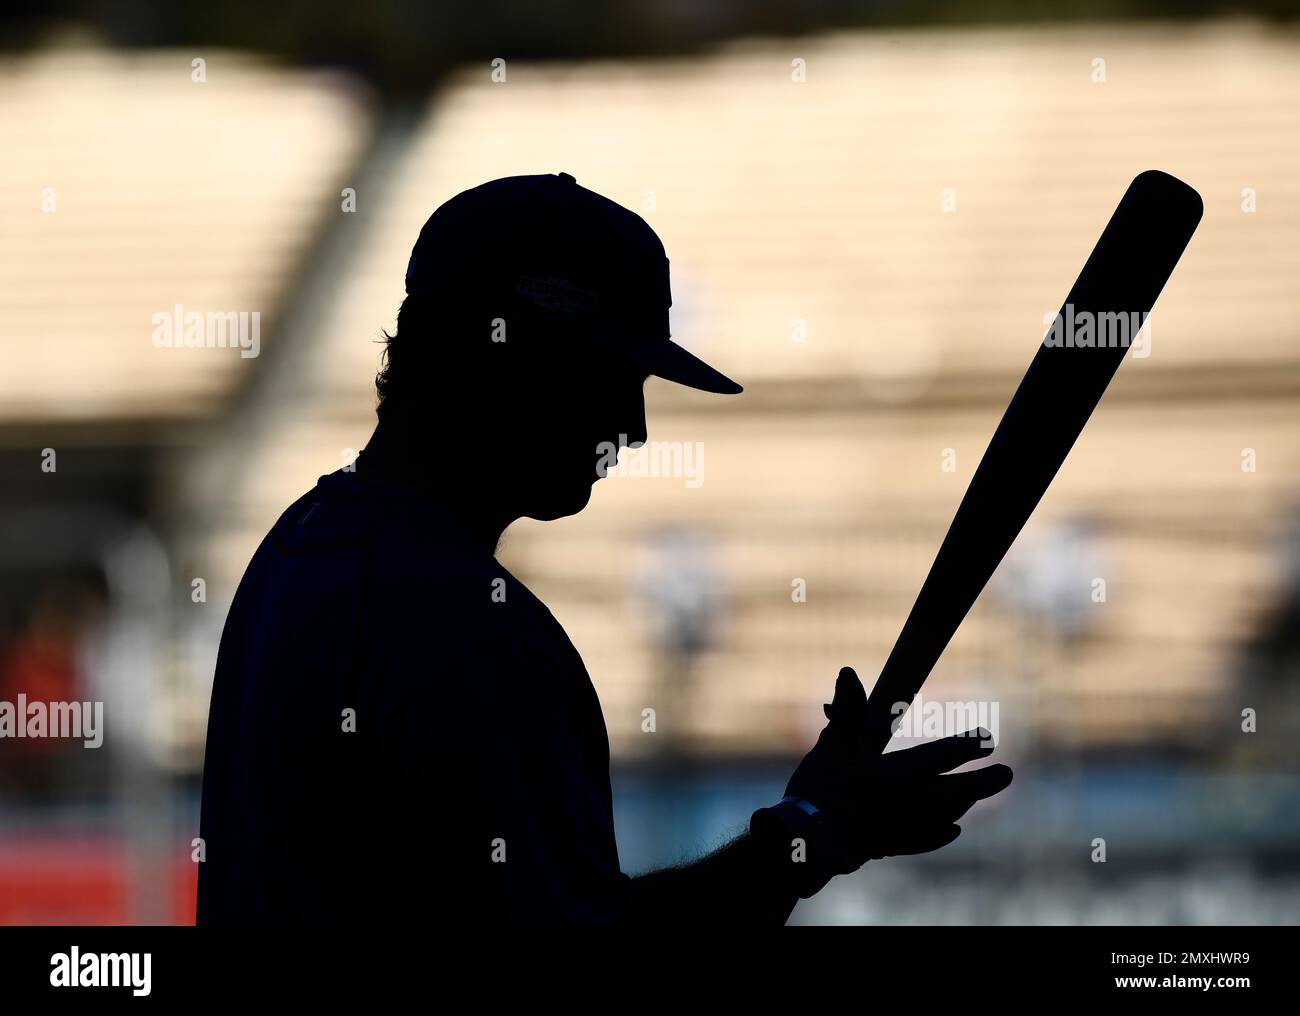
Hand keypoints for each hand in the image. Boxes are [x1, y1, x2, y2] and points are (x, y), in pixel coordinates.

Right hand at [753, 666, 1012, 896]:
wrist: (804, 844)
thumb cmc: (820, 788)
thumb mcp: (832, 742)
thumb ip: (847, 708)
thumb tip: (848, 671)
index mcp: (902, 773)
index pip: (944, 755)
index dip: (968, 746)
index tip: (988, 740)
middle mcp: (912, 802)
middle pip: (959, 791)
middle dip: (984, 782)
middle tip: (1007, 774)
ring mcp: (904, 829)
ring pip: (947, 816)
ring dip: (964, 803)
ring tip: (973, 796)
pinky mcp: (891, 847)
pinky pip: (927, 840)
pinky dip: (942, 833)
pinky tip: (952, 830)